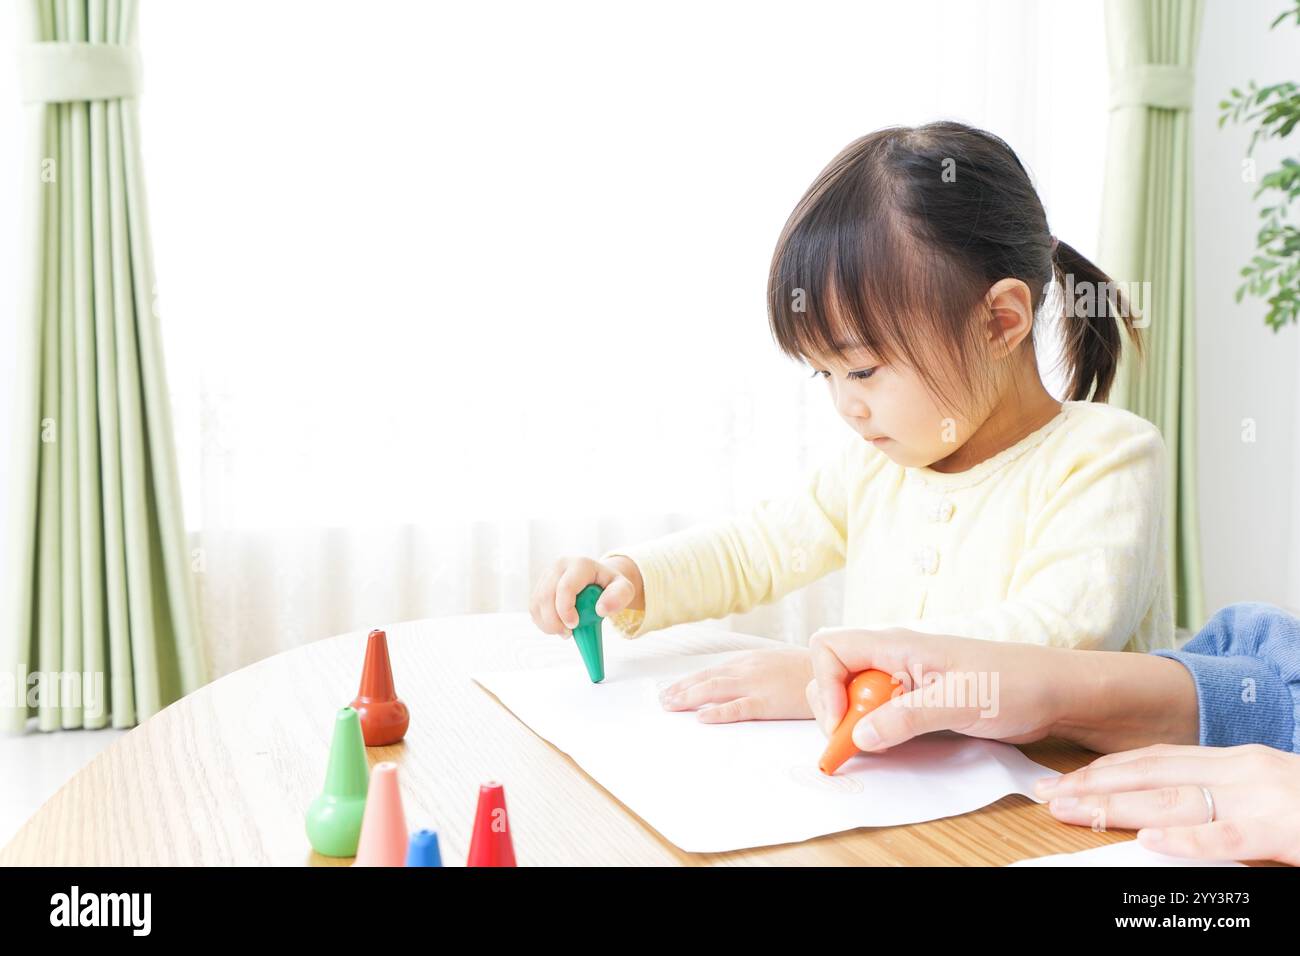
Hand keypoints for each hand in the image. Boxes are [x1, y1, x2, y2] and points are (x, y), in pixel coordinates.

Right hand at [528, 555, 641, 637]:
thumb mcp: (624, 589)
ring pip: (536, 603)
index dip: (565, 610)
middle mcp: (560, 566)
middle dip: (553, 621)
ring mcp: (547, 575)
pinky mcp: (540, 586)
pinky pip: (534, 607)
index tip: (574, 626)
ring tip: (563, 631)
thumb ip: (619, 597)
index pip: (565, 587)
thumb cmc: (610, 586)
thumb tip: (602, 609)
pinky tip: (556, 626)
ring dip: (547, 624)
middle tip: (567, 634)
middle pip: (546, 596)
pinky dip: (542, 622)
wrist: (598, 580)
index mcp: (580, 564)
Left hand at [659, 646, 813, 722]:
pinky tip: (702, 718)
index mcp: (748, 660)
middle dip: (681, 689)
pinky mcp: (767, 702)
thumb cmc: (805, 671)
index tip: (670, 689)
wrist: (833, 672)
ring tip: (670, 706)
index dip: (688, 681)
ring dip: (689, 698)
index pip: (710, 671)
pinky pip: (738, 707)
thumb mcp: (774, 664)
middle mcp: (747, 669)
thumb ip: (753, 671)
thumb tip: (734, 682)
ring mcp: (756, 684)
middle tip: (662, 701)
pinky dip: (718, 712)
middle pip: (706, 679)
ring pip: (714, 690)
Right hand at [805, 626, 1073, 750]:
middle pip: (834, 673)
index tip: (842, 722)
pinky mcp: (920, 699)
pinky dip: (874, 729)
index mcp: (898, 645)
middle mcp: (895, 658)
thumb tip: (858, 735)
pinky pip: (879, 710)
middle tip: (852, 741)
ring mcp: (906, 678)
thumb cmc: (1017, 683)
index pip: (830, 649)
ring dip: (853, 722)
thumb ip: (905, 717)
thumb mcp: (960, 701)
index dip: (826, 685)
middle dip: (833, 708)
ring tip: (873, 744)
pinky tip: (889, 744)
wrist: (1060, 692)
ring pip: (855, 694)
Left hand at [1035, 743, 1299, 864]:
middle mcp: (1245, 770)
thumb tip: (1159, 818)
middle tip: (1048, 795)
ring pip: (1178, 798)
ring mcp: (1265, 797)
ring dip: (1120, 806)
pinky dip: (1189, 840)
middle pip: (1153, 773)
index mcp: (1237, 761)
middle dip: (1096, 784)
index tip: (1064, 780)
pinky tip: (1152, 844)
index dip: (1105, 769)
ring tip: (1075, 811)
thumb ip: (1217, 802)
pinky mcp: (1286, 830)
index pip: (1156, 760)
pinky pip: (1230, 836)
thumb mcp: (1263, 798)